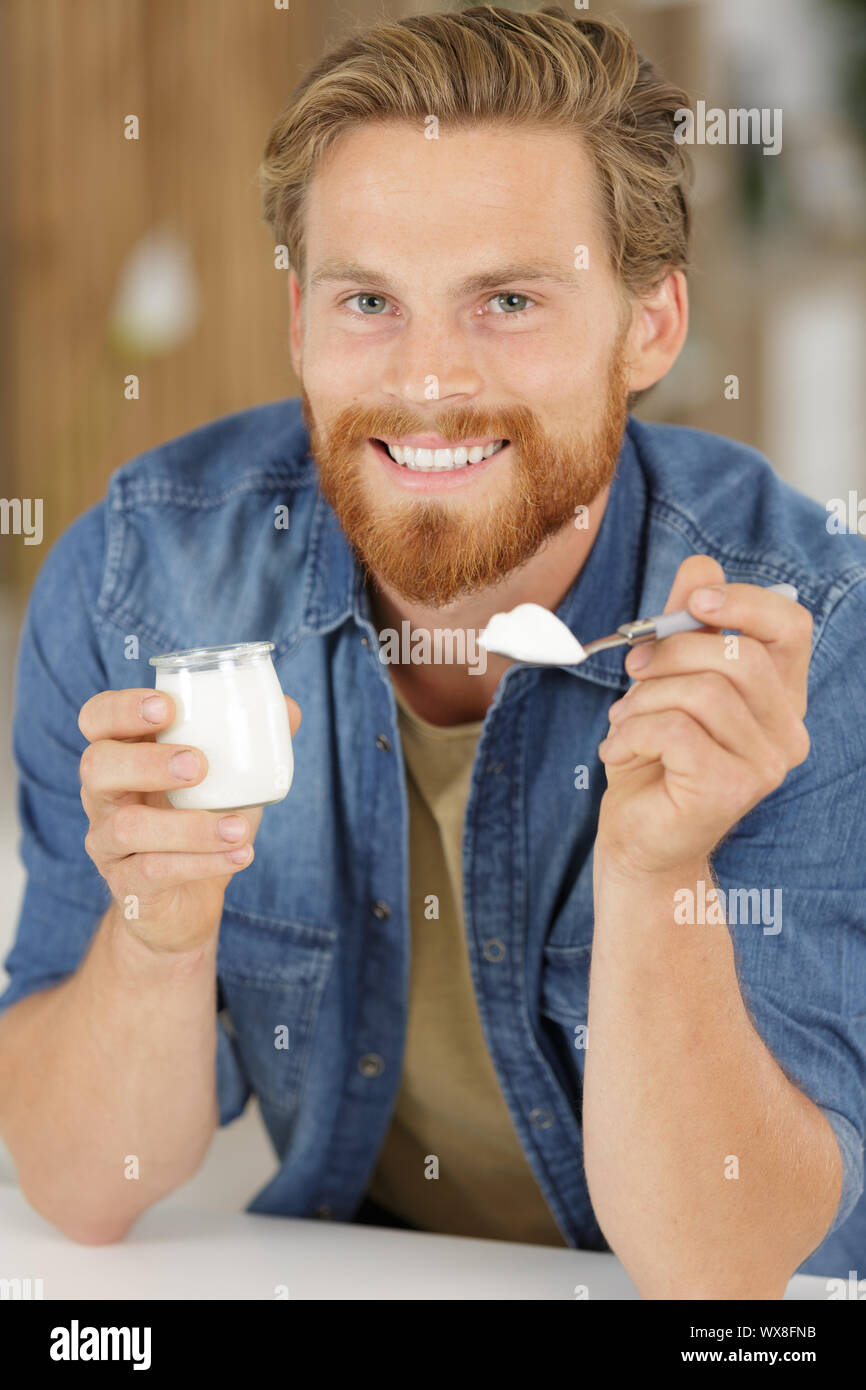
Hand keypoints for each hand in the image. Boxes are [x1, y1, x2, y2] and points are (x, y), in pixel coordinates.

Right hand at [78, 688, 302, 952]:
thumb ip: (251, 743)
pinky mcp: (125, 885)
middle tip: (199, 765)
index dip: (122, 708)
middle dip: (147, 762)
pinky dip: (202, 862)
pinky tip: (241, 854)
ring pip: (126, 827)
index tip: (168, 706)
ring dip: (188, 825)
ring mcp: (107, 842)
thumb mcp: (224, 779)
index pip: (96, 718)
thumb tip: (288, 710)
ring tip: (239, 827)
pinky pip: (153, 872)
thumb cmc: (201, 820)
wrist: (186, 901)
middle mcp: (102, 795)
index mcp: (122, 754)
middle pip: (96, 766)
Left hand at [595, 555, 811, 877]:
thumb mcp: (665, 680)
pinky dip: (632, 733)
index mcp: (780, 696)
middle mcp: (786, 730)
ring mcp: (765, 764)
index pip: (790, 627)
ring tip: (623, 723)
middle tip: (633, 671)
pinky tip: (618, 752)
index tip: (694, 598)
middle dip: (670, 652)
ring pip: (702, 692)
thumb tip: (700, 563)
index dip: (745, 601)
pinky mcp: (731, 789)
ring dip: (643, 700)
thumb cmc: (654, 758)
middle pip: (735, 655)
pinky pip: (676, 731)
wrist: (638, 839)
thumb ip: (685, 624)